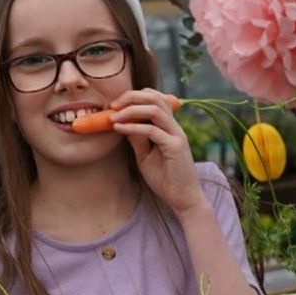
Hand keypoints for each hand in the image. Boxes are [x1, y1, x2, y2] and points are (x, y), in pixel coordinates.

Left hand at [109, 89, 205, 213]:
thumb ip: (137, 138)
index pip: (155, 98)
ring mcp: (176, 135)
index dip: (134, 97)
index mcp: (169, 126)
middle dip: (131, 97)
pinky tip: (119, 129)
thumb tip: (120, 123)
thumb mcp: (145, 155)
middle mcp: (174, 127)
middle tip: (112, 106)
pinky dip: (133, 127)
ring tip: (113, 117)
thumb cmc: (165, 178)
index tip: (115, 106)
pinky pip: (152, 130)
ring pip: (155, 109)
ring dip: (131, 109)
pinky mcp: (175, 147)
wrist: (182, 197)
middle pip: (155, 97)